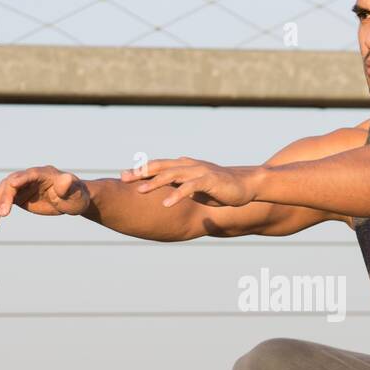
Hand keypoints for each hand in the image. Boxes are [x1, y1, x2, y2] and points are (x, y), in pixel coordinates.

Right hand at [0, 165, 87, 228]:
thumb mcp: (75, 193)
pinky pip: (4, 202)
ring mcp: (23, 186)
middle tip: (2, 213)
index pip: (31, 174)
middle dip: (5, 196)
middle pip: (13, 183)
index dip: (22, 178)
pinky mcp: (19, 196)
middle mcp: (30, 177)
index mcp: (45, 173)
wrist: (71, 201)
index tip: (12, 184)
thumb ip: (69, 187)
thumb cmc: (76, 196)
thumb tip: (67, 178)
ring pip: (4, 192)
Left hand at [120, 157, 259, 207]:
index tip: (123, 176)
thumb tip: (165, 195)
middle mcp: (189, 165)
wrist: (246, 185)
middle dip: (141, 172)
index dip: (140, 170)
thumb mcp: (196, 188)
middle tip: (123, 179)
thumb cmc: (220, 189)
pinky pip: (190, 187)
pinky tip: (166, 203)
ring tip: (140, 191)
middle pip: (160, 166)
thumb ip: (180, 187)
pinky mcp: (209, 181)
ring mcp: (199, 172)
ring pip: (172, 175)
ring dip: (155, 182)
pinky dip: (177, 195)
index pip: (158, 166)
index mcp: (184, 166)